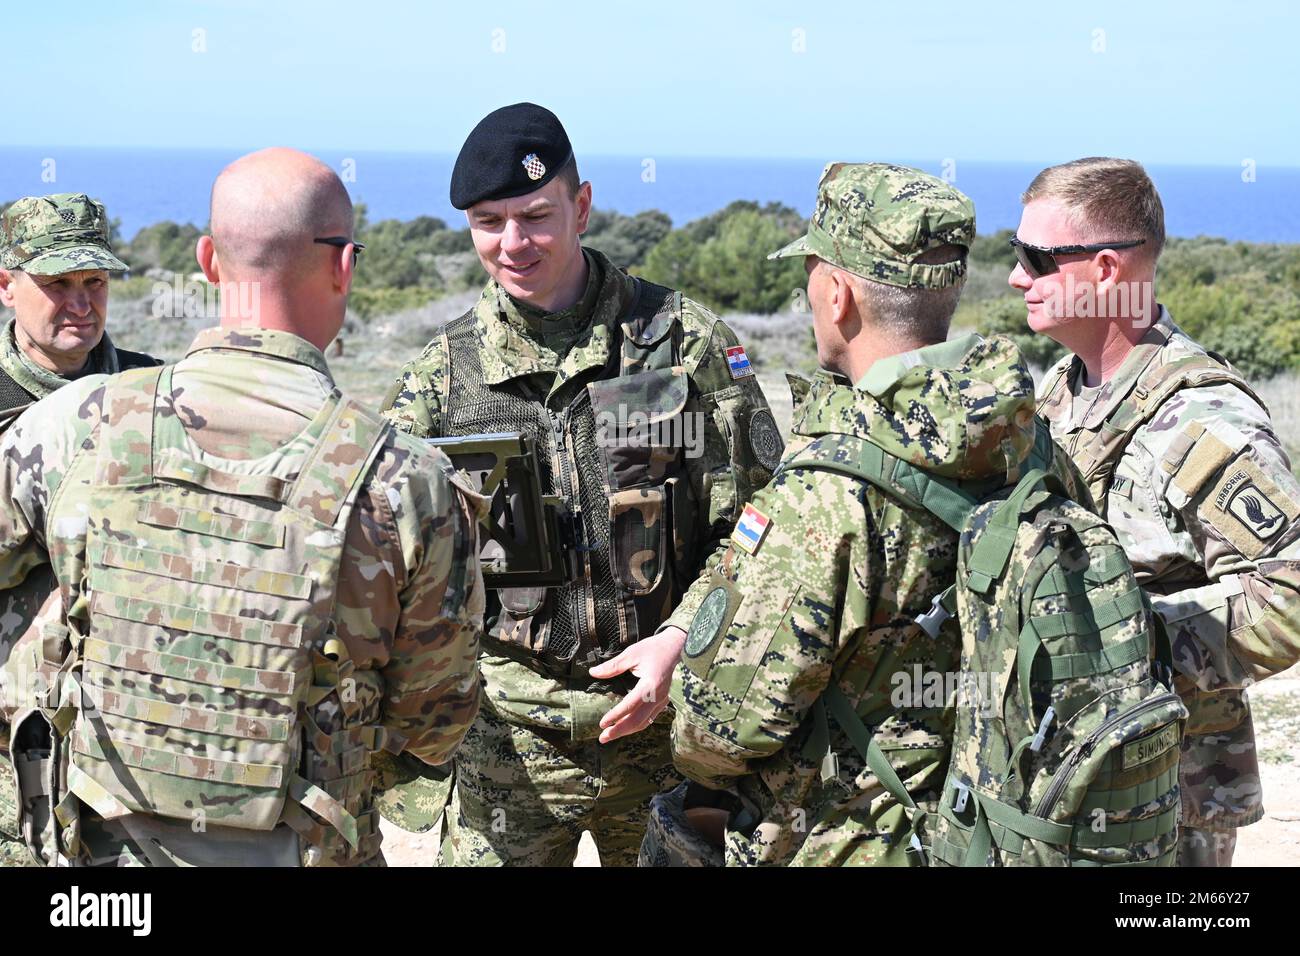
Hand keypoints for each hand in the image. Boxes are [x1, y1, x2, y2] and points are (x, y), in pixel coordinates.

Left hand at [590, 627, 687, 743]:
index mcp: (650, 684)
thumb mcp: (632, 653)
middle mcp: (658, 696)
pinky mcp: (665, 700)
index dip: (615, 716)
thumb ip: (613, 666)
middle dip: (619, 730)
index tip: (602, 723)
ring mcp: (664, 700)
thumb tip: (593, 673)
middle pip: (637, 720)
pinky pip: (650, 717)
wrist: (679, 646)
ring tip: (611, 735)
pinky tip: (627, 727)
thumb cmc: (656, 648)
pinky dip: (637, 724)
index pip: (630, 705)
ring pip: (645, 722)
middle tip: (602, 738)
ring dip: (627, 730)